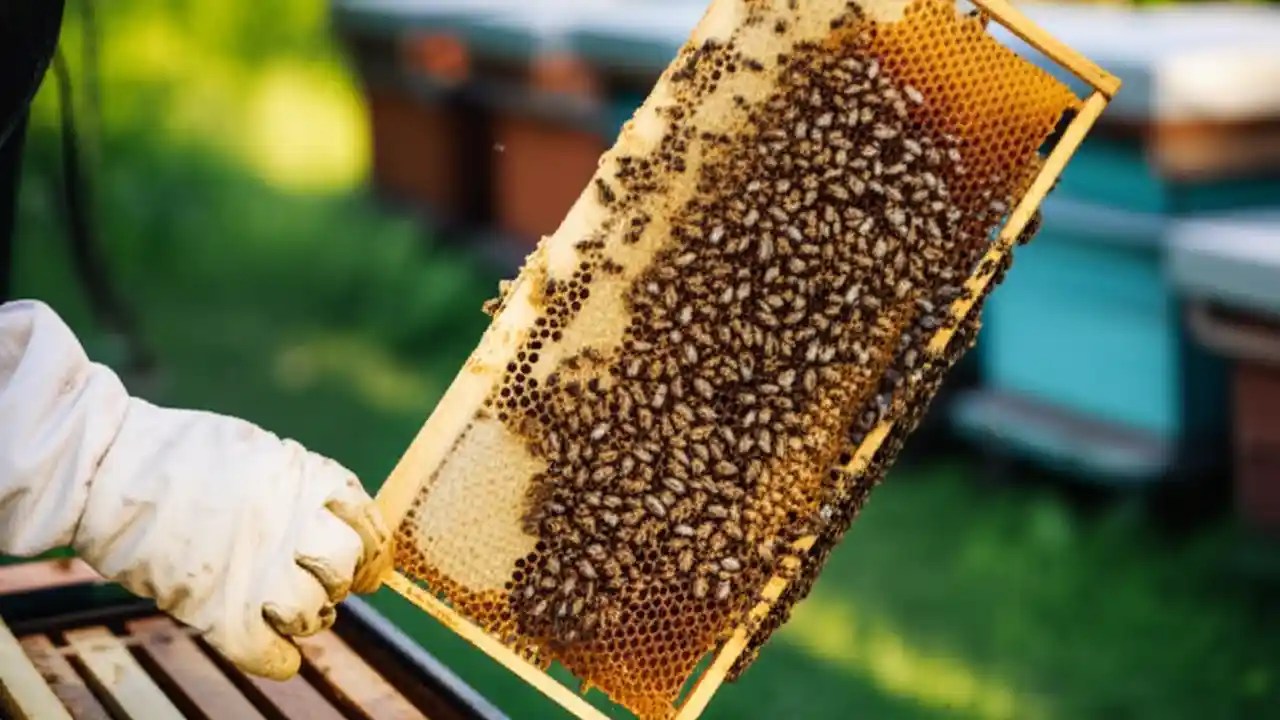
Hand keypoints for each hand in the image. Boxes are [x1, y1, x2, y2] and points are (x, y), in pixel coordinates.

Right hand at [72, 400, 391, 678]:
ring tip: (291, 610)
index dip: (376, 547)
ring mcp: (253, 567)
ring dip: (309, 617)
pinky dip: (279, 659)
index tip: (375, 564)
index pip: (366, 519)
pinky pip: (268, 653)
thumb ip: (301, 484)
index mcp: (302, 478)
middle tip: (324, 585)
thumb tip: (341, 521)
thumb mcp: (259, 451)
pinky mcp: (215, 608)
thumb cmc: (178, 454)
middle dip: (342, 579)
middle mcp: (288, 522)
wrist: (104, 466)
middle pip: (346, 565)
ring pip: (313, 611)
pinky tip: (277, 652)